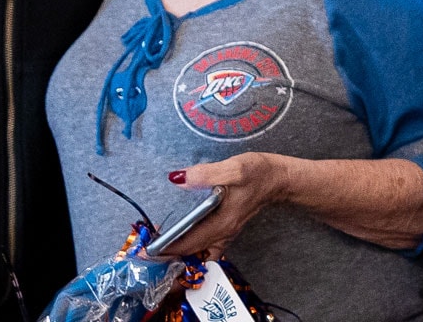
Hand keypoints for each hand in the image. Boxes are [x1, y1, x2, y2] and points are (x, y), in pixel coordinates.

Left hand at [148, 152, 291, 257]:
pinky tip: (179, 236)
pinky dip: (191, 246)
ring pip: (198, 251)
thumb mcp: (233, 168)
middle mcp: (222, 233)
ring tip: (157, 244)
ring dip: (178, 252)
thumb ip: (205, 174)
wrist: (278, 178)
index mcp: (222, 223)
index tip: (145, 251)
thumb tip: (176, 179)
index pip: (188, 244)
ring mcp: (225, 232)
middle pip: (191, 252)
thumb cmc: (257, 172)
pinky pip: (206, 245)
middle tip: (144, 250)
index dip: (166, 249)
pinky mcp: (226, 228)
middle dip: (167, 254)